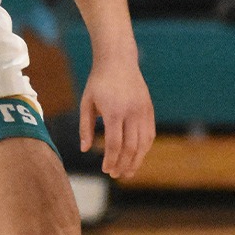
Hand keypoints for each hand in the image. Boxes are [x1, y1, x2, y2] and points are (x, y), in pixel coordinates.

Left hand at [80, 56, 154, 179]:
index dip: (111, 160)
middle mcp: (131, 112)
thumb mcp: (86, 103)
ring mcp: (143, 110)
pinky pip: (150, 134)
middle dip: (123, 164)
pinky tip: (138, 156)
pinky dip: (145, 148)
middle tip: (116, 175)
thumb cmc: (98, 82)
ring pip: (144, 143)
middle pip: (131, 147)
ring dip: (136, 160)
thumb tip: (85, 150)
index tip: (105, 170)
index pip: (115, 144)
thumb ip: (85, 127)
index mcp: (114, 111)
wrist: (118, 60)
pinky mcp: (149, 109)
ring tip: (128, 172)